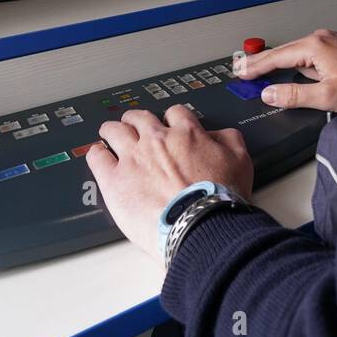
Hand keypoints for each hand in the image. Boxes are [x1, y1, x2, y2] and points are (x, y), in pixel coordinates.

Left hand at [85, 105, 252, 261]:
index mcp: (186, 133)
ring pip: (115, 131)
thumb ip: (229, 139)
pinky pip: (98, 157)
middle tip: (136, 126)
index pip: (175, 113)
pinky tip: (98, 154)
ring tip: (110, 133)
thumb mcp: (240, 160)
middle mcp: (157, 140)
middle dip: (138, 120)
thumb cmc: (220, 198)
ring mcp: (133, 158)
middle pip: (140, 118)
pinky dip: (97, 153)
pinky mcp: (114, 180)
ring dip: (113, 130)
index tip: (170, 125)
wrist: (201, 224)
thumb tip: (219, 133)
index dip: (172, 118)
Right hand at [234, 29, 336, 114]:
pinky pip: (305, 53)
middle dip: (260, 61)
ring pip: (293, 52)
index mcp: (315, 46)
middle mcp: (320, 38)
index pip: (276, 57)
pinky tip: (283, 68)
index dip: (256, 66)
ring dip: (275, 61)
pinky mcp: (334, 47)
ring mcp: (328, 40)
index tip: (240, 72)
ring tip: (255, 69)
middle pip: (282, 51)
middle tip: (240, 68)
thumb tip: (269, 94)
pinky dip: (290, 60)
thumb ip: (294, 95)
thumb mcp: (325, 96)